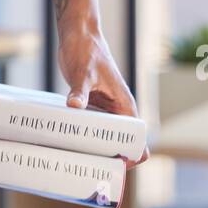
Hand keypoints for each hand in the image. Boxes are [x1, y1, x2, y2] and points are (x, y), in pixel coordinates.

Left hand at [57, 22, 149, 167]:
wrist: (78, 34)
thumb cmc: (87, 50)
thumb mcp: (83, 73)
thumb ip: (79, 91)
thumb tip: (74, 106)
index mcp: (124, 103)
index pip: (136, 136)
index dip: (132, 154)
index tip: (119, 168)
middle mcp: (116, 108)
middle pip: (121, 140)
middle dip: (113, 157)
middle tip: (96, 173)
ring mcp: (102, 107)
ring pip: (105, 135)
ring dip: (97, 148)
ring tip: (83, 166)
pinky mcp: (89, 104)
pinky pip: (90, 125)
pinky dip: (83, 135)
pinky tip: (70, 146)